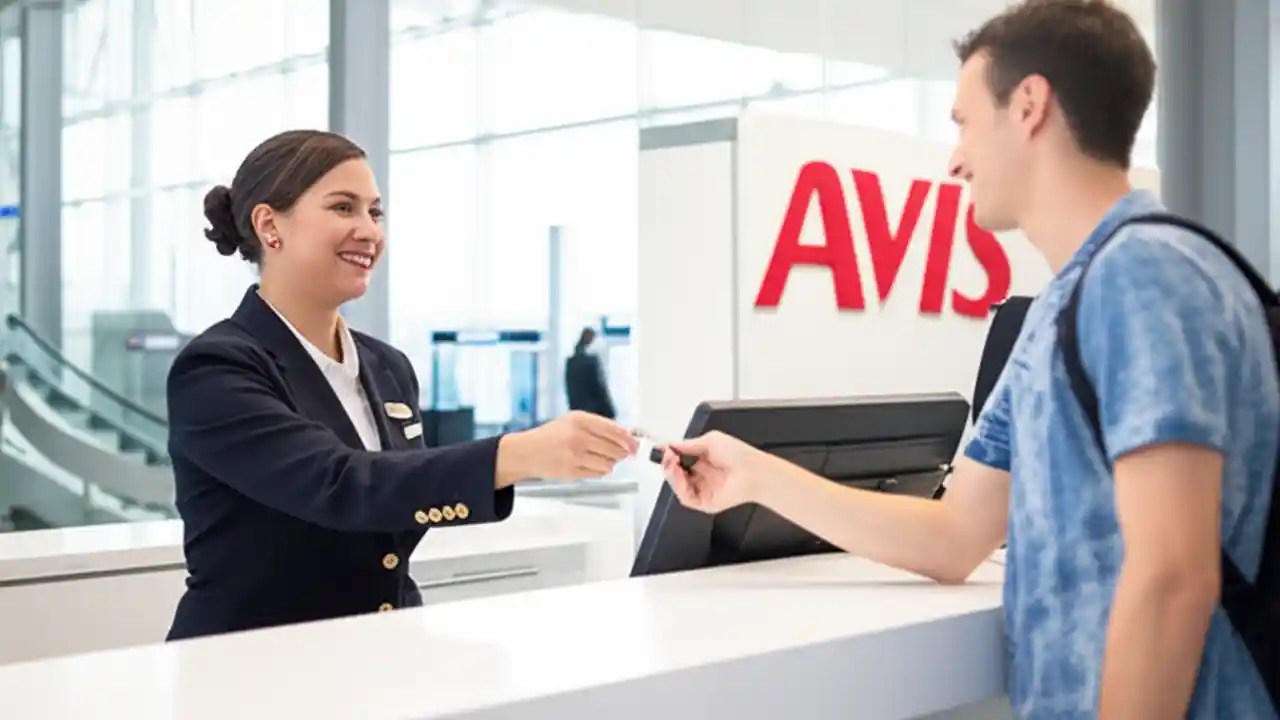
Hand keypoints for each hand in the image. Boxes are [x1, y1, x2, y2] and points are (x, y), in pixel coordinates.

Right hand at [496, 411, 637, 484]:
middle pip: (614, 448)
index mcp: (579, 420)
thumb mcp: (572, 421)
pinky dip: (600, 471)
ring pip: (608, 463)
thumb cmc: (550, 436)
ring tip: (601, 459)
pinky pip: (598, 474)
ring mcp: (575, 456)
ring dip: (610, 463)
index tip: (635, 444)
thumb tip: (625, 436)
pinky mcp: (572, 472)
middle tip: (624, 454)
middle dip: (622, 453)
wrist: (526, 452)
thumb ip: (597, 426)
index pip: (613, 430)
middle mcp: (578, 437)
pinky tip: (591, 465)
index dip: (628, 439)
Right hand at [661, 431, 772, 512]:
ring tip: (671, 464)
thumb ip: (688, 444)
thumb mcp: (711, 440)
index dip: (669, 456)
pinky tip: (680, 476)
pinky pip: (686, 498)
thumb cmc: (741, 455)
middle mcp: (701, 475)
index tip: (663, 450)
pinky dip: (679, 487)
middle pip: (675, 474)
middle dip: (667, 465)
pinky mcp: (705, 502)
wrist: (754, 472)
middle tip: (666, 457)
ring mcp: (702, 489)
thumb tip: (670, 445)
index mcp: (702, 460)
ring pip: (678, 486)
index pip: (678, 460)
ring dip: (671, 475)